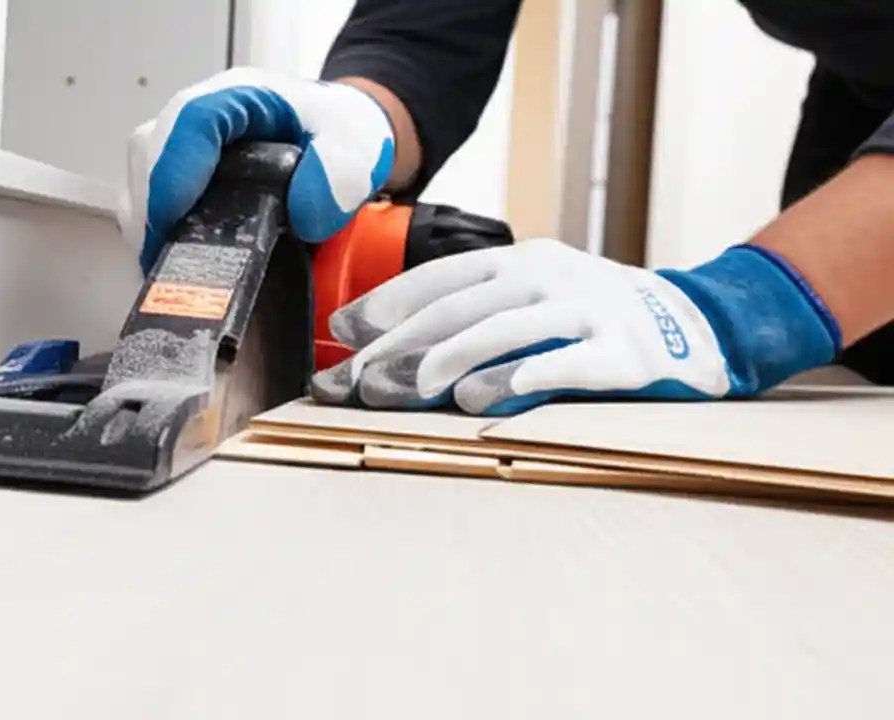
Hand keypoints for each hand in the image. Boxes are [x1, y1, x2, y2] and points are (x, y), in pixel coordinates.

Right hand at [120, 67, 394, 273]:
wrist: (340, 133)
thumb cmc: (342, 134)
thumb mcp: (357, 150)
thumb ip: (338, 178)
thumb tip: (302, 219)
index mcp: (242, 95)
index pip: (191, 121)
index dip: (174, 171)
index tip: (171, 224)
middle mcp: (202, 112)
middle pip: (150, 150)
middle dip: (152, 209)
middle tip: (167, 263)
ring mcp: (185, 139)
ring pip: (141, 174)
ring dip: (148, 223)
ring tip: (169, 267)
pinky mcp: (180, 167)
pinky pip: (149, 194)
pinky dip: (155, 229)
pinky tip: (174, 259)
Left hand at [310, 239, 840, 415]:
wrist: (694, 323)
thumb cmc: (591, 315)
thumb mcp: (534, 295)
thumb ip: (476, 311)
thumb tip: (392, 347)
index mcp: (518, 260)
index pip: (438, 278)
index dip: (386, 303)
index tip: (339, 331)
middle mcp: (546, 276)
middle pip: (459, 308)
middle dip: (400, 343)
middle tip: (357, 377)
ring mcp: (584, 309)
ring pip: (505, 329)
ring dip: (452, 358)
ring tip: (411, 387)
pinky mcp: (618, 351)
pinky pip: (563, 364)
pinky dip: (519, 379)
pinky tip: (480, 400)